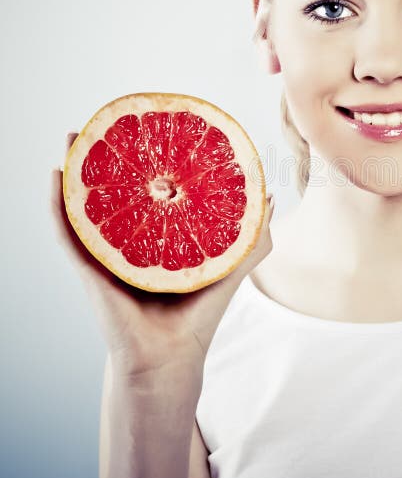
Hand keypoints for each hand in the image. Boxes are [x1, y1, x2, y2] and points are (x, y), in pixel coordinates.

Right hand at [51, 132, 274, 379]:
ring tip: (73, 135)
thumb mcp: (230, 266)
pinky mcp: (91, 268)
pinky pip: (69, 232)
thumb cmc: (198, 315)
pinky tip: (57, 174)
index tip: (149, 125)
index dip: (147, 159)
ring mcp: (107, 252)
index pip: (149, 190)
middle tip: (103, 120)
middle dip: (107, 155)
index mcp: (158, 236)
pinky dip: (59, 203)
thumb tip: (269, 198)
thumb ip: (250, 235)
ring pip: (85, 203)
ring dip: (76, 168)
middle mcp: (129, 239)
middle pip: (116, 189)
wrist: (173, 357)